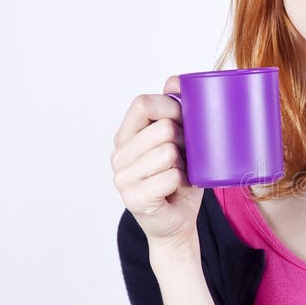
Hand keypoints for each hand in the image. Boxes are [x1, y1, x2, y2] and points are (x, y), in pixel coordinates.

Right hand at [110, 74, 202, 250]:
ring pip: (168, 152)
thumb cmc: (181, 180)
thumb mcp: (181, 142)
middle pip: (162, 127)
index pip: (142, 104)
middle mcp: (118, 155)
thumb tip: (174, 80)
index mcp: (126, 136)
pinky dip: (183, 182)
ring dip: (185, 163)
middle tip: (187, 157)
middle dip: (185, 140)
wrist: (178, 224)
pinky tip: (177, 190)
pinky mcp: (133, 198)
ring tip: (182, 174)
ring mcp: (122, 178)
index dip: (170, 106)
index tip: (186, 120)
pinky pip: (171, 176)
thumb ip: (175, 112)